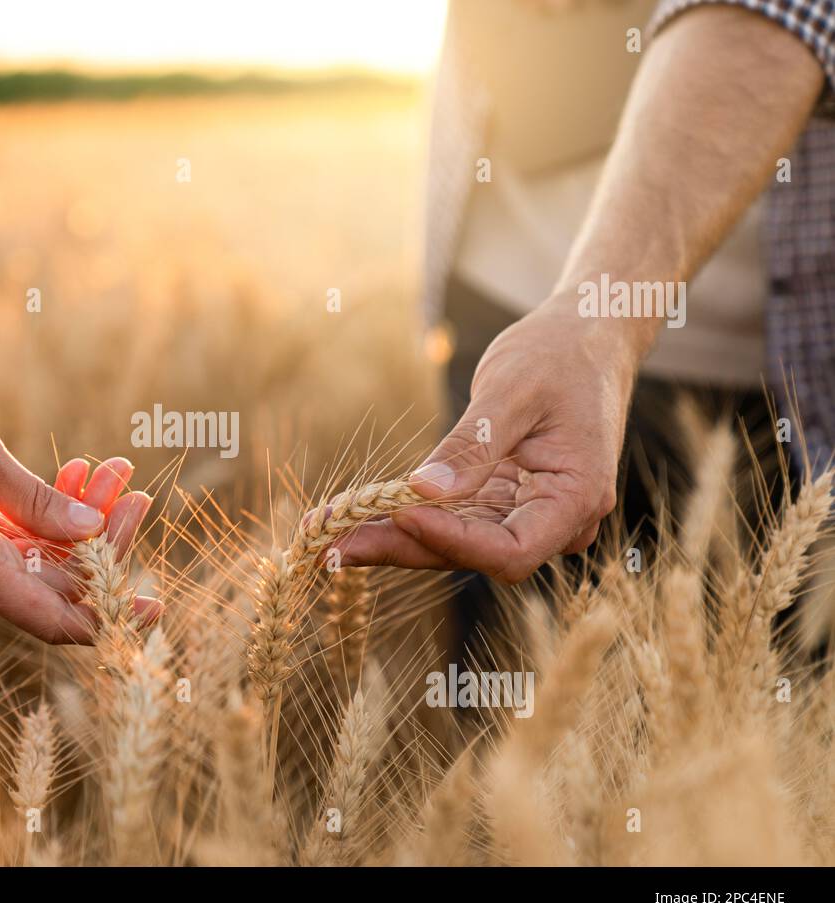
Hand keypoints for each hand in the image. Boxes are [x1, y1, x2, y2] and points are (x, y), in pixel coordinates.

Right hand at [0, 377, 155, 642]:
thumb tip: (92, 532)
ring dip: (79, 519)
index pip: (52, 619)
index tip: (155, 604)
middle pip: (54, 585)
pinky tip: (77, 474)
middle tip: (137, 493)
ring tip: (115, 469)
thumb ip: (39, 501)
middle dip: (104, 543)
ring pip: (40, 559)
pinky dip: (47, 513)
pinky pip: (16, 541)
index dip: (109, 619)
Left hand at [335, 298, 637, 582]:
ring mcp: (528, 514)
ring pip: (455, 543)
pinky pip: (451, 520)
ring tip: (328, 534)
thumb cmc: (559, 354)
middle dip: (402, 547)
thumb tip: (423, 492)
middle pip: (473, 555)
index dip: (452, 541)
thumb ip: (473, 446)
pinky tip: (357, 515)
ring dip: (393, 538)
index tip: (398, 513)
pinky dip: (406, 517)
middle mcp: (557, 520)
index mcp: (576, 498)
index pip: (510, 550)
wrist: (585, 337)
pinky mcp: (501, 502)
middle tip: (330, 545)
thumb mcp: (513, 390)